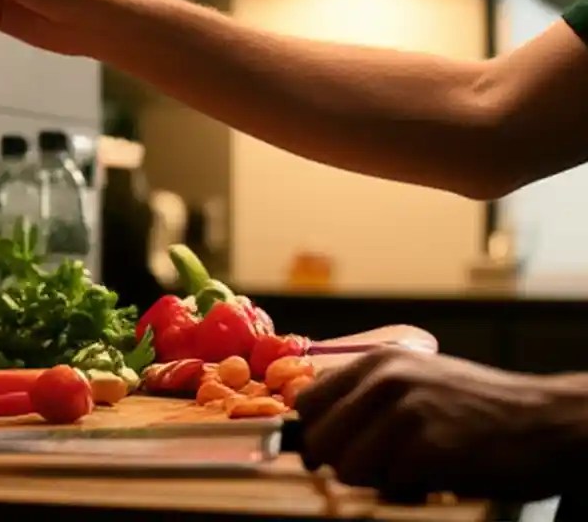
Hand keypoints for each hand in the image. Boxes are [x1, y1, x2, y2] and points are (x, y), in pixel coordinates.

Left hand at [294, 347, 586, 502]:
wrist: (546, 422)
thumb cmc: (479, 411)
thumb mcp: (417, 384)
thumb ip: (368, 399)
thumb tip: (314, 435)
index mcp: (377, 362)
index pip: (308, 403)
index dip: (318, 433)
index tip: (334, 451)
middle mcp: (384, 380)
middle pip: (318, 438)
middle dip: (341, 462)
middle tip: (378, 468)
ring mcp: (404, 411)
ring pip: (346, 466)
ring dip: (375, 480)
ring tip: (411, 470)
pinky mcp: (427, 445)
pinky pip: (388, 485)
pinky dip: (409, 490)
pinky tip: (436, 475)